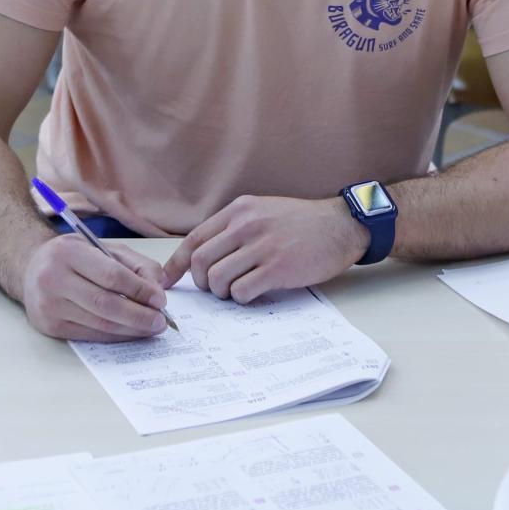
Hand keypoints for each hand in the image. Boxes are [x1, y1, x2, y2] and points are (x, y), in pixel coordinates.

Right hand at [18, 235, 168, 341]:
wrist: (30, 269)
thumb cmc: (73, 257)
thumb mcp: (103, 247)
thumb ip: (135, 264)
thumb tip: (157, 289)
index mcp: (68, 252)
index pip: (111, 275)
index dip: (140, 290)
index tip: (160, 300)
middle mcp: (53, 279)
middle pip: (105, 304)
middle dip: (139, 315)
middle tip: (160, 321)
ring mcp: (48, 306)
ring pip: (99, 323)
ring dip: (130, 329)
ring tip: (150, 328)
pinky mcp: (49, 327)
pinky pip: (90, 335)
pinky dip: (114, 336)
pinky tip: (129, 332)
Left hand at [163, 195, 369, 303]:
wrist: (341, 226)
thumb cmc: (301, 222)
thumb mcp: (263, 211)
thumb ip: (234, 228)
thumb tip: (204, 256)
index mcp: (239, 211)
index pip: (194, 240)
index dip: (176, 265)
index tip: (168, 280)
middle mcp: (246, 226)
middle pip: (200, 262)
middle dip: (202, 283)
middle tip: (215, 289)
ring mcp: (262, 246)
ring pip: (218, 279)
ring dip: (223, 293)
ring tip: (238, 290)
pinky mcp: (278, 268)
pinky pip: (242, 291)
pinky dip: (242, 298)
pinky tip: (255, 292)